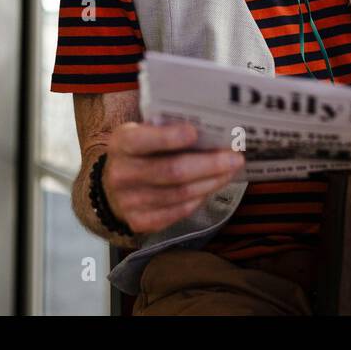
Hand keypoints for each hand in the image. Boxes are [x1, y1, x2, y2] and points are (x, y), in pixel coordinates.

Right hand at [101, 122, 244, 235]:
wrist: (115, 186)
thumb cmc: (142, 151)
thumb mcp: (144, 132)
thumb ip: (168, 128)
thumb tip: (211, 127)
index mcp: (121, 143)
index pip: (144, 140)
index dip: (169, 137)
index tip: (195, 132)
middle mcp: (121, 174)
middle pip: (171, 171)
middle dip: (208, 165)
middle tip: (235, 158)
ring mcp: (129, 202)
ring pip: (180, 194)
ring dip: (211, 182)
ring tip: (230, 171)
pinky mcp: (140, 221)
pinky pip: (178, 212)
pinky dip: (199, 198)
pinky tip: (212, 186)